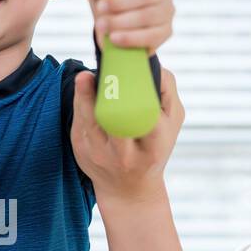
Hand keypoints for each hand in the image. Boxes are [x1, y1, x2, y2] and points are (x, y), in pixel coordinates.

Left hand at [69, 66, 184, 204]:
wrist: (129, 189)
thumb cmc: (155, 146)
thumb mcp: (172, 123)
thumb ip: (167, 92)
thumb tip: (151, 61)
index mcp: (153, 147)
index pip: (147, 122)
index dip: (136, 99)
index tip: (130, 76)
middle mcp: (126, 155)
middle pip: (113, 124)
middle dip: (103, 99)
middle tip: (96, 74)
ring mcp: (101, 155)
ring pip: (90, 123)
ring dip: (84, 98)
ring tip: (84, 77)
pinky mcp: (82, 152)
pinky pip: (78, 124)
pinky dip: (80, 103)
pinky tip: (82, 88)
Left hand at [80, 0, 174, 55]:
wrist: (115, 27)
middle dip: (122, 2)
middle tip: (101, 7)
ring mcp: (167, 11)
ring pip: (149, 16)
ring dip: (122, 21)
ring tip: (102, 25)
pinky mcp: (165, 32)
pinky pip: (151, 36)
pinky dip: (130, 38)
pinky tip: (114, 38)